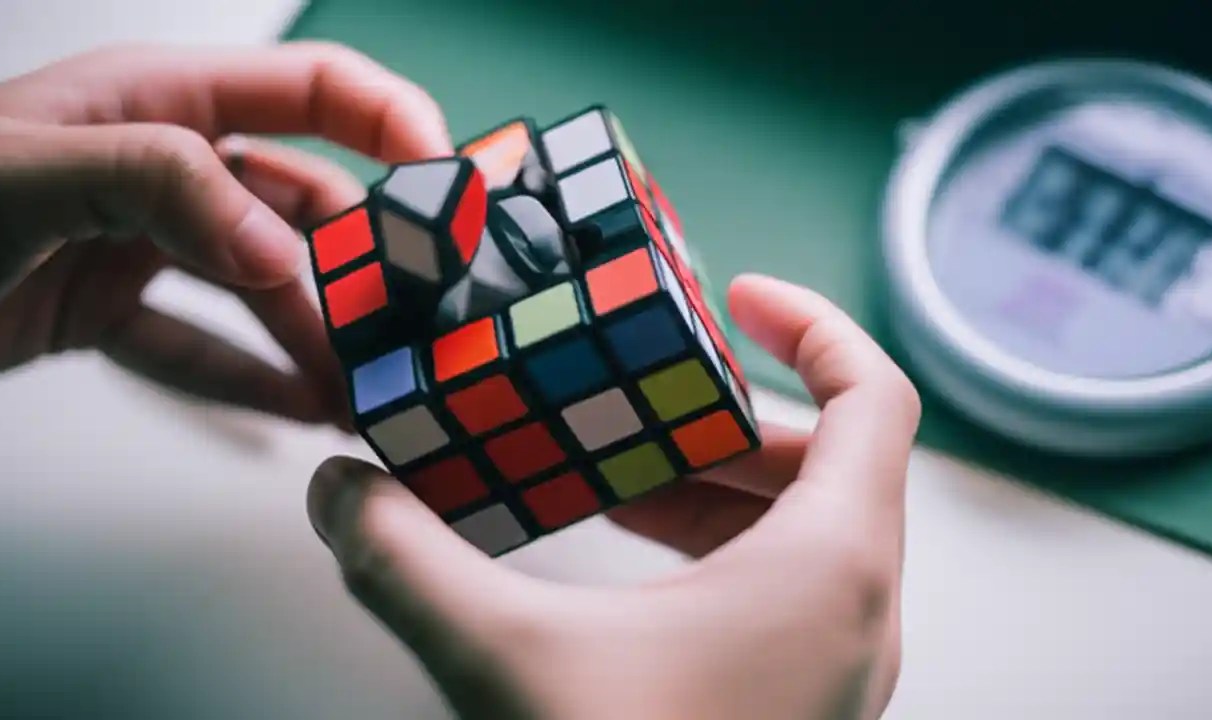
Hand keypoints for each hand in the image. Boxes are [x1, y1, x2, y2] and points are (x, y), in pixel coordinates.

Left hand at [0, 43, 450, 424]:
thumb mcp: (24, 174)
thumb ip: (158, 184)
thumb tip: (274, 244)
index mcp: (163, 99)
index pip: (314, 89)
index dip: (394, 125)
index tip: (449, 187)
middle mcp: (167, 166)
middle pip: (304, 204)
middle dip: (367, 266)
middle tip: (417, 323)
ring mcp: (143, 240)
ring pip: (264, 288)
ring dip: (319, 337)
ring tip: (367, 389)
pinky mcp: (111, 307)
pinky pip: (203, 348)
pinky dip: (251, 379)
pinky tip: (300, 410)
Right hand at [307, 275, 920, 719]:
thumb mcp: (501, 664)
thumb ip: (408, 561)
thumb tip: (338, 487)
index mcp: (833, 566)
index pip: (874, 396)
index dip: (813, 323)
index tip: (738, 292)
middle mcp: (859, 609)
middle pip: (824, 460)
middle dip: (718, 413)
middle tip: (629, 389)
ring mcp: (838, 665)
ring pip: (801, 530)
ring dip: (711, 486)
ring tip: (611, 467)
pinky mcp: (803, 706)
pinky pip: (779, 589)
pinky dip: (715, 551)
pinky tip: (627, 557)